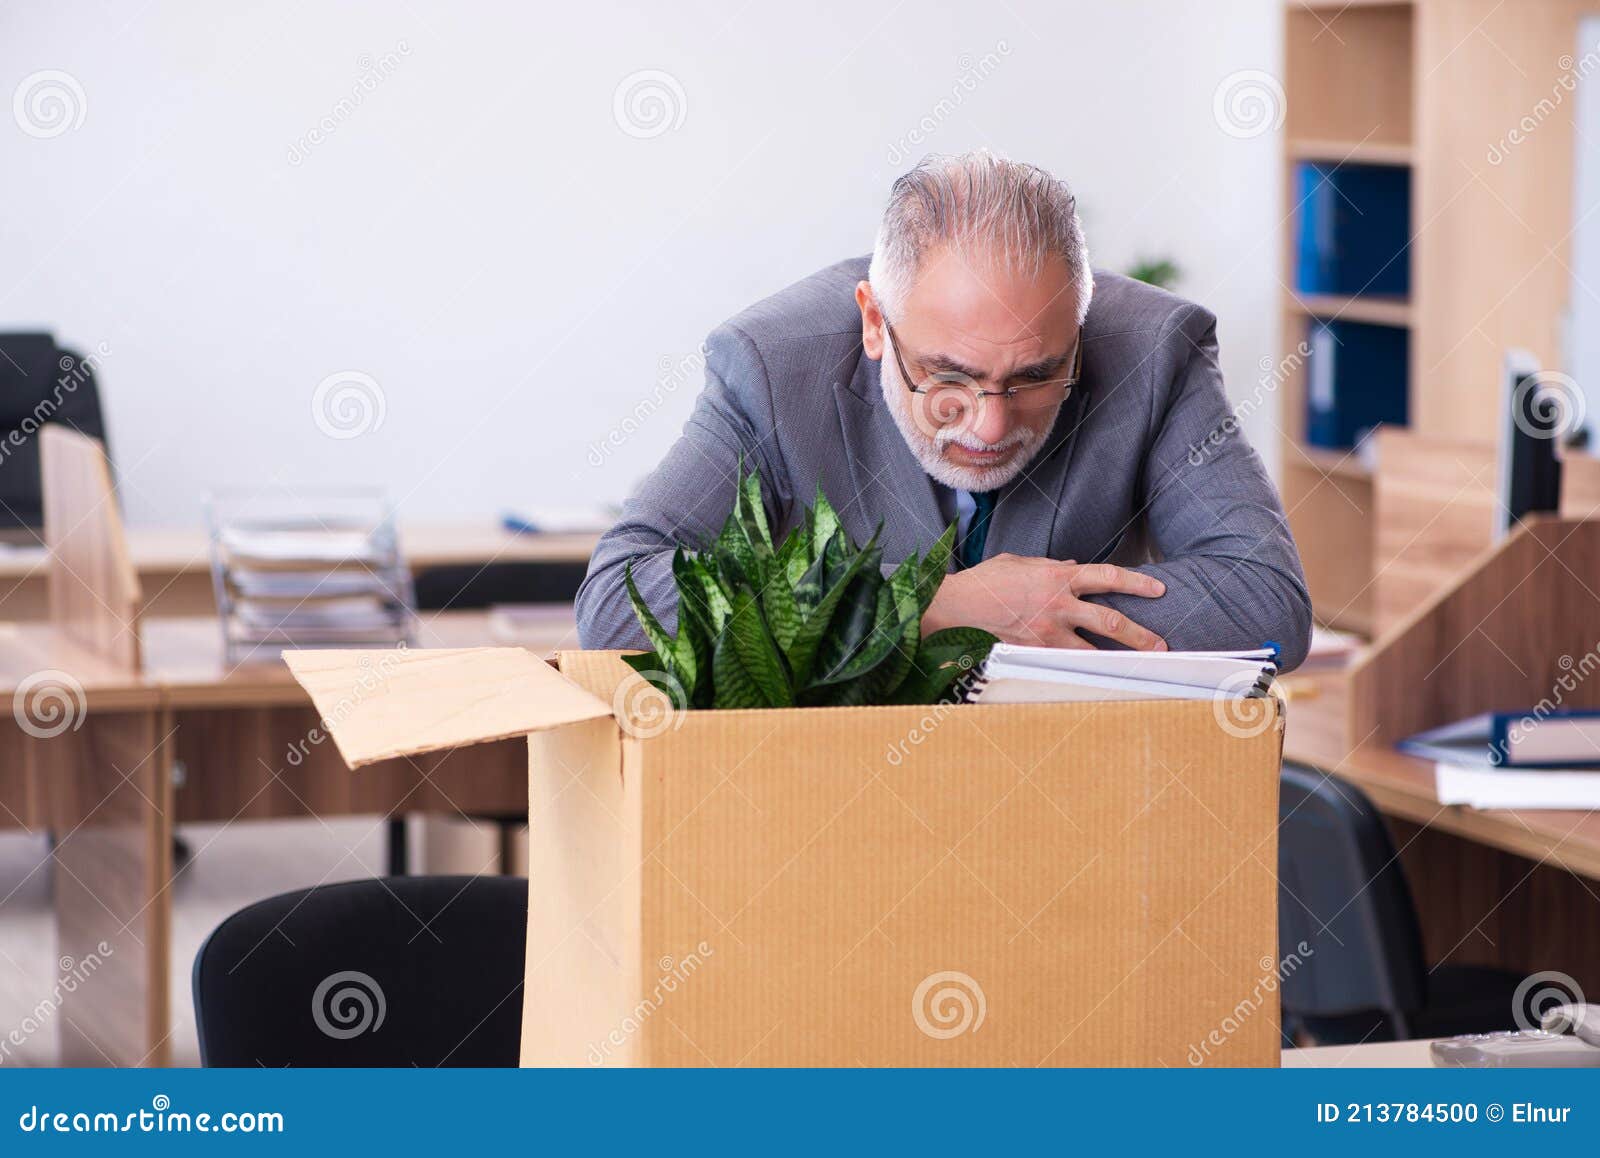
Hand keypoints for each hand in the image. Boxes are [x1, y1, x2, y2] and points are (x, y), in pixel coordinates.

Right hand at [923, 553, 1166, 649]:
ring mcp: (1047, 631)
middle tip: (1162, 644)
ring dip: (1119, 659)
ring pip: (1092, 649)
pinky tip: (1101, 676)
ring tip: (1140, 667)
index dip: (1136, 584)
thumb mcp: (1021, 563)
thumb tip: (1073, 566)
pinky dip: (1085, 668)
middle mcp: (1058, 604)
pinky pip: (1066, 661)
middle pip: (1110, 620)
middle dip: (1140, 634)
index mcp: (1057, 575)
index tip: (1157, 590)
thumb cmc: (986, 581)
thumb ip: (1051, 565)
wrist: (956, 606)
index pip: (1107, 576)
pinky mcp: (1034, 650)